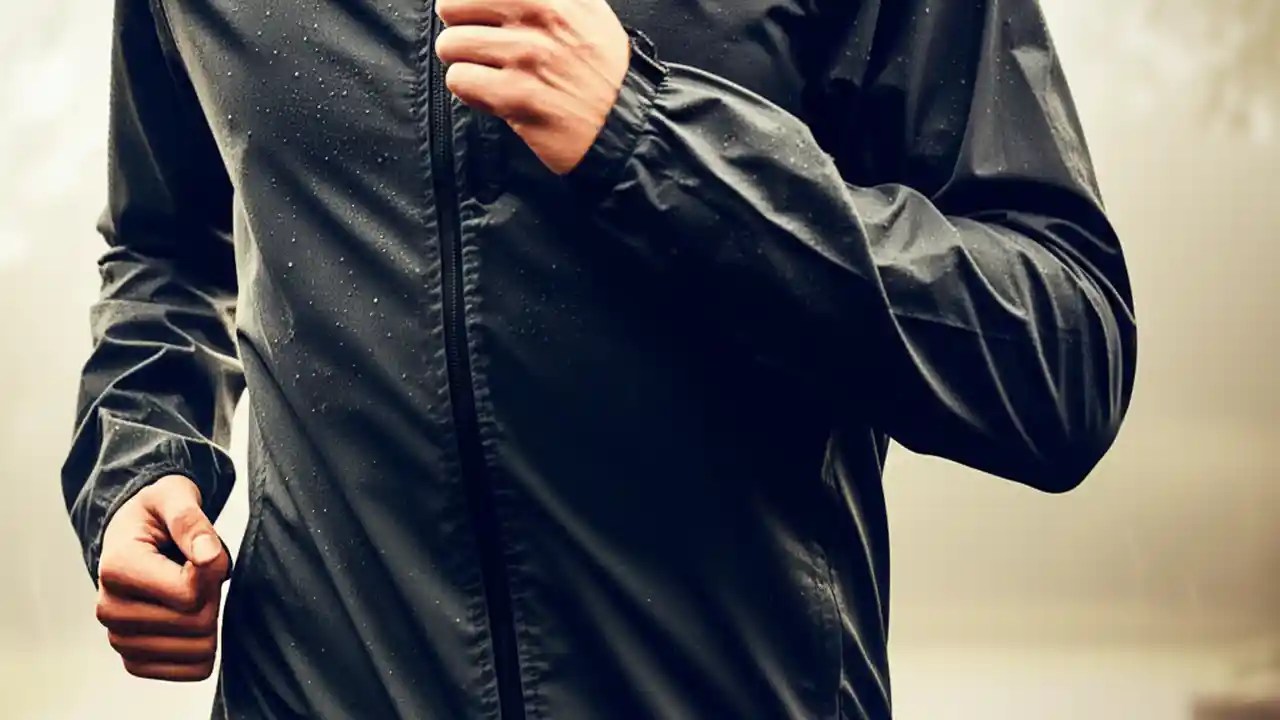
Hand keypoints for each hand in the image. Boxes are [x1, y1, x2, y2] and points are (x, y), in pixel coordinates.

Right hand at [95, 474, 230, 681]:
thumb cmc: (157, 514)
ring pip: (198, 650)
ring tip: (192, 591)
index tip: (205, 551)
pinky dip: (204, 646)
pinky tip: (192, 619)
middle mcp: (109, 609)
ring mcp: (120, 639)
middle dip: (213, 596)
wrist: (135, 536)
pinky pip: (191, 670)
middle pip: (197, 624)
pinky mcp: (135, 659)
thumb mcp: (175, 497)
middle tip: (200, 572)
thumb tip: (209, 557)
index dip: (214, 570)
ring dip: (210, 619)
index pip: (189, 594)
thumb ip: (191, 522)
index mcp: (116, 569)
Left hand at [434, 0, 630, 174]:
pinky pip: (460, 80)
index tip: (477, 14)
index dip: (467, 1)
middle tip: (481, 42)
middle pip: (452, 5)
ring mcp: (527, 57)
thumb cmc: (601, 66)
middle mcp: (540, 18)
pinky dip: (470, 89)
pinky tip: (493, 93)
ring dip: (464, 61)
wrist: (623, 123)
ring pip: (451, 45)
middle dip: (460, 26)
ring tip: (489, 71)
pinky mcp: (517, 96)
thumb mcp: (586, 8)